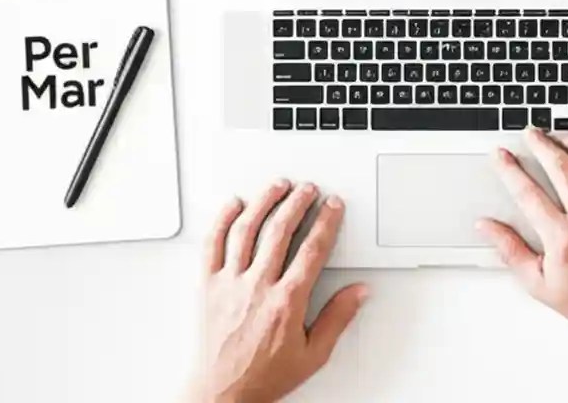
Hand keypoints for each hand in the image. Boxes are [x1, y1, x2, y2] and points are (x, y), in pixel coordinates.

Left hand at [189, 181, 367, 402]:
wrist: (223, 393)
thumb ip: (338, 318)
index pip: (312, 249)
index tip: (333, 206)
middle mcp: (257, 287)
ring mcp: (230, 283)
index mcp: (286, 302)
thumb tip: (359, 292)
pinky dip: (222, 220)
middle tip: (308, 189)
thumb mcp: (314, 354)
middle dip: (297, 203)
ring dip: (264, 201)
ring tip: (277, 186)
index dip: (326, 222)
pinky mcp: (208, 286)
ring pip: (247, 229)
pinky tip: (234, 205)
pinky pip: (212, 244)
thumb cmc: (265, 376)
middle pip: (280, 230)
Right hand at [481, 131, 567, 401]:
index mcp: (562, 239)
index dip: (508, 168)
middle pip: (559, 165)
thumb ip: (510, 250)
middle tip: (530, 134)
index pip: (527, 192)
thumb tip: (487, 227)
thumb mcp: (538, 284)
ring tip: (560, 136)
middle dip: (539, 143)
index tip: (500, 155)